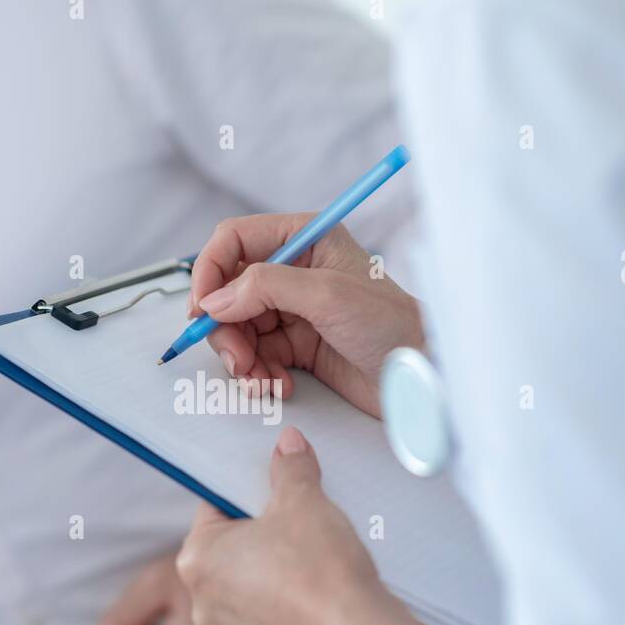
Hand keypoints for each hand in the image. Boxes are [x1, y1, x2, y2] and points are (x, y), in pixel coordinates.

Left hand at [176, 426, 396, 624]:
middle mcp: (203, 602)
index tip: (274, 493)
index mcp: (196, 559)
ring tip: (313, 557)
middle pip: (230, 550)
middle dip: (261, 534)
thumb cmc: (319, 567)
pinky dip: (289, 603)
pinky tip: (319, 590)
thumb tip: (288, 443)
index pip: (214, 509)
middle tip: (297, 522)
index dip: (247, 495)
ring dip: (274, 570)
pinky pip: (271, 616)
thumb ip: (290, 468)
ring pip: (250, 585)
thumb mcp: (304, 500)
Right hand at [189, 213, 423, 416]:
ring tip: (260, 380)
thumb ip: (266, 288)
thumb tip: (215, 299)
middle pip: (228, 290)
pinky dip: (258, 374)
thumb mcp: (327, 295)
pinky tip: (279, 386)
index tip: (202, 309)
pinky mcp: (296, 344)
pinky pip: (255, 355)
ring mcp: (293, 308)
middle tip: (236, 359)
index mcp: (304, 238)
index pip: (234, 240)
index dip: (210, 272)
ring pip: (237, 328)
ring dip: (240, 358)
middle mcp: (294, 269)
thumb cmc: (391, 325)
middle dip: (224, 327)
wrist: (421, 376)